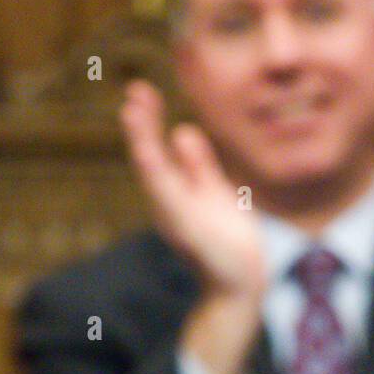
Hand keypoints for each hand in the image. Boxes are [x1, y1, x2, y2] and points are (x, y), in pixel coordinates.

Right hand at [119, 79, 268, 298]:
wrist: (240, 283)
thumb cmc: (227, 240)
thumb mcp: (211, 192)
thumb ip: (197, 164)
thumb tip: (180, 130)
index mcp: (172, 191)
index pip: (155, 148)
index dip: (148, 119)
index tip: (141, 90)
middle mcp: (167, 203)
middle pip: (148, 157)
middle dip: (140, 126)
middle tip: (134, 92)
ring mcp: (175, 217)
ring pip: (153, 175)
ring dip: (143, 143)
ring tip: (132, 112)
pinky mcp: (188, 232)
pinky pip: (170, 200)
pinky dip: (158, 176)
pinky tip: (150, 154)